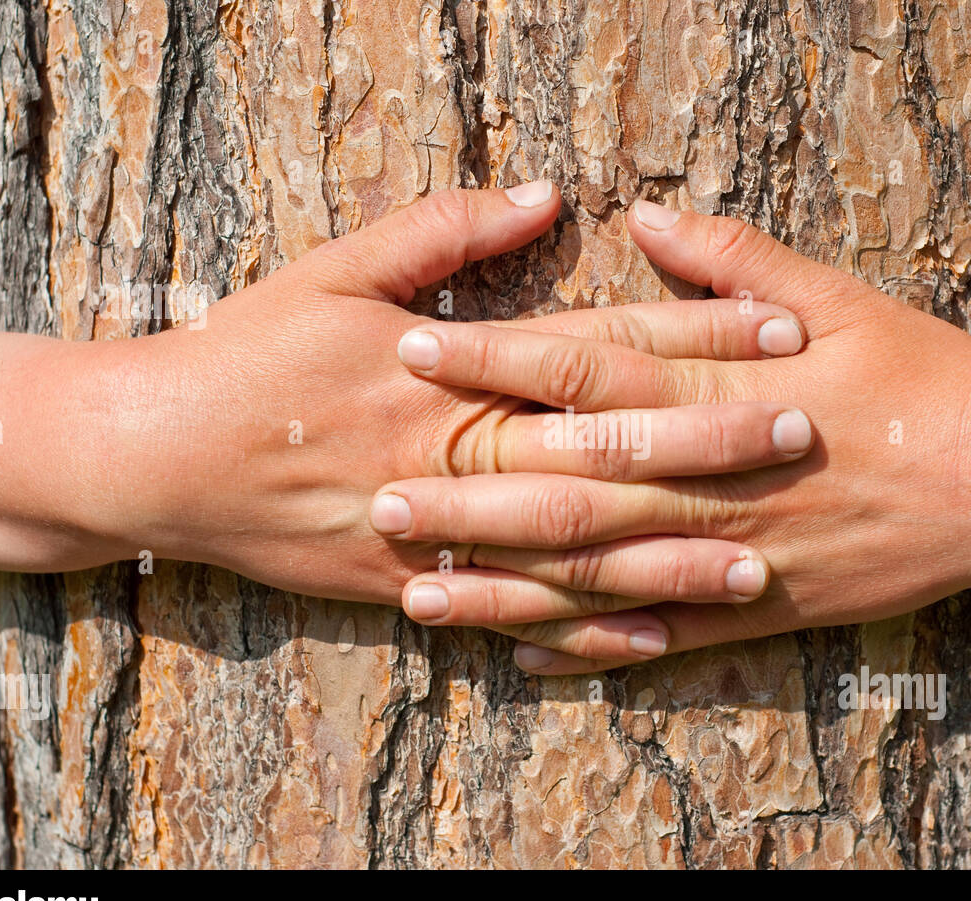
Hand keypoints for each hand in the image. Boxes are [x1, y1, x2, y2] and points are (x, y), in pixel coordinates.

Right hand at [0, 186, 816, 606]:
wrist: (163, 456)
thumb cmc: (250, 353)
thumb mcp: (337, 269)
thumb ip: (445, 231)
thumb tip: (545, 197)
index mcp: (459, 368)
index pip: (601, 349)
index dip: (695, 336)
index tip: (781, 330)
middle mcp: (465, 451)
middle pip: (611, 449)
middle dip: (714, 441)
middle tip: (806, 434)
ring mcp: (446, 530)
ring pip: (579, 548)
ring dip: (675, 552)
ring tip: (765, 554)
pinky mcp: (418, 587)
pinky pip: (519, 615)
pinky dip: (588, 629)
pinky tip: (661, 635)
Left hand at [380, 199, 970, 672]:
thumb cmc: (926, 378)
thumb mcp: (840, 297)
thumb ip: (732, 261)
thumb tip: (645, 216)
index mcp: (722, 393)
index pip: (586, 370)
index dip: (496, 358)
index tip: (415, 347)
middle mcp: (712, 483)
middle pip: (567, 488)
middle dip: (466, 493)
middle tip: (376, 498)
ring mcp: (730, 558)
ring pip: (596, 578)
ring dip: (503, 586)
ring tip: (417, 591)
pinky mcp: (757, 614)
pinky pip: (657, 640)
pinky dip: (587, 650)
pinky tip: (517, 655)